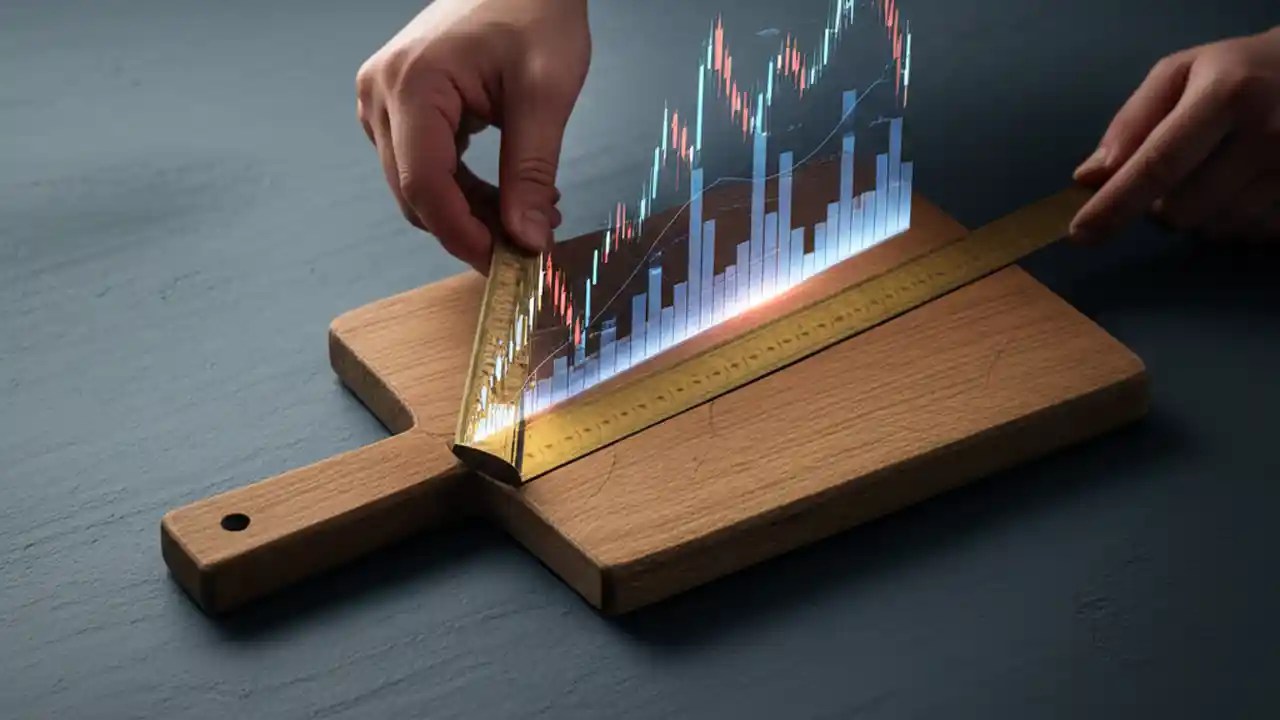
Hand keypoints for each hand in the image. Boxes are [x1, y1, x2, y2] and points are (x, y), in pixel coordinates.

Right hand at [356, 0, 590, 271]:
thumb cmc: (534, 13)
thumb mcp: (545, 95)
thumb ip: (532, 172)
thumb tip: (528, 241)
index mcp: (413, 86)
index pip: (425, 187)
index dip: (463, 235)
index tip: (505, 264)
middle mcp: (381, 94)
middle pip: (416, 193)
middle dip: (471, 228)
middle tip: (531, 242)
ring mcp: (382, 99)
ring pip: (418, 185)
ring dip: (470, 212)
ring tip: (532, 210)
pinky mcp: (396, 104)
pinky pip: (422, 165)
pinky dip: (462, 189)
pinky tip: (508, 193)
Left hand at [1071, 26, 1279, 243]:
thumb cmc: (1241, 72)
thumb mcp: (1182, 73)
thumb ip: (1132, 122)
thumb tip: (1090, 177)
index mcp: (1227, 95)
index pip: (1158, 165)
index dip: (1115, 205)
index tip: (1081, 233)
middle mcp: (1268, 134)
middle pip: (1180, 211)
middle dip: (1160, 204)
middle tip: (1180, 171)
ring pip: (1214, 229)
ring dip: (1201, 212)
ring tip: (1221, 171)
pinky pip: (1251, 235)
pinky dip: (1236, 221)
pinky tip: (1248, 186)